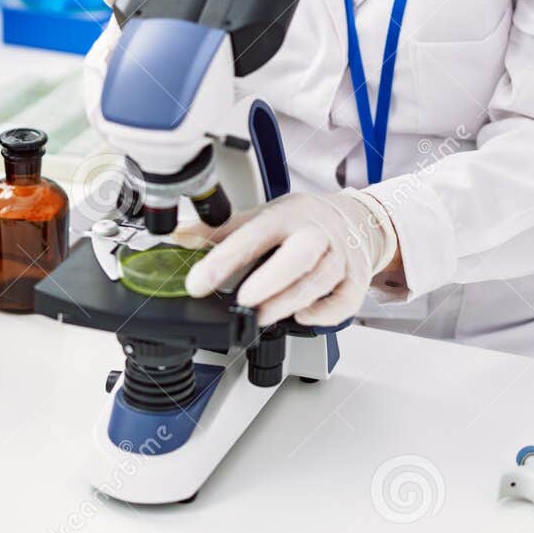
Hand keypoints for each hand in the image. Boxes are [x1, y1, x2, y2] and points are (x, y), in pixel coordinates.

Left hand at [183, 191, 397, 326]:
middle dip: (270, 280)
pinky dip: (322, 314)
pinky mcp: (355, 282)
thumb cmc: (304, 221)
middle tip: (243, 300)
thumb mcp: (262, 217)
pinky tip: (301, 316)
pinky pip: (342, 303)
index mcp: (286, 216)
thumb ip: (221, 231)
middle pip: (299, 256)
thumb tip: (178, 235)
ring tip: (261, 316)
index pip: (252, 235)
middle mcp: (316, 235)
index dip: (223, 260)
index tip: (196, 283)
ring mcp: (340, 259)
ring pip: (318, 283)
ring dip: (287, 303)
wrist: (356, 220)